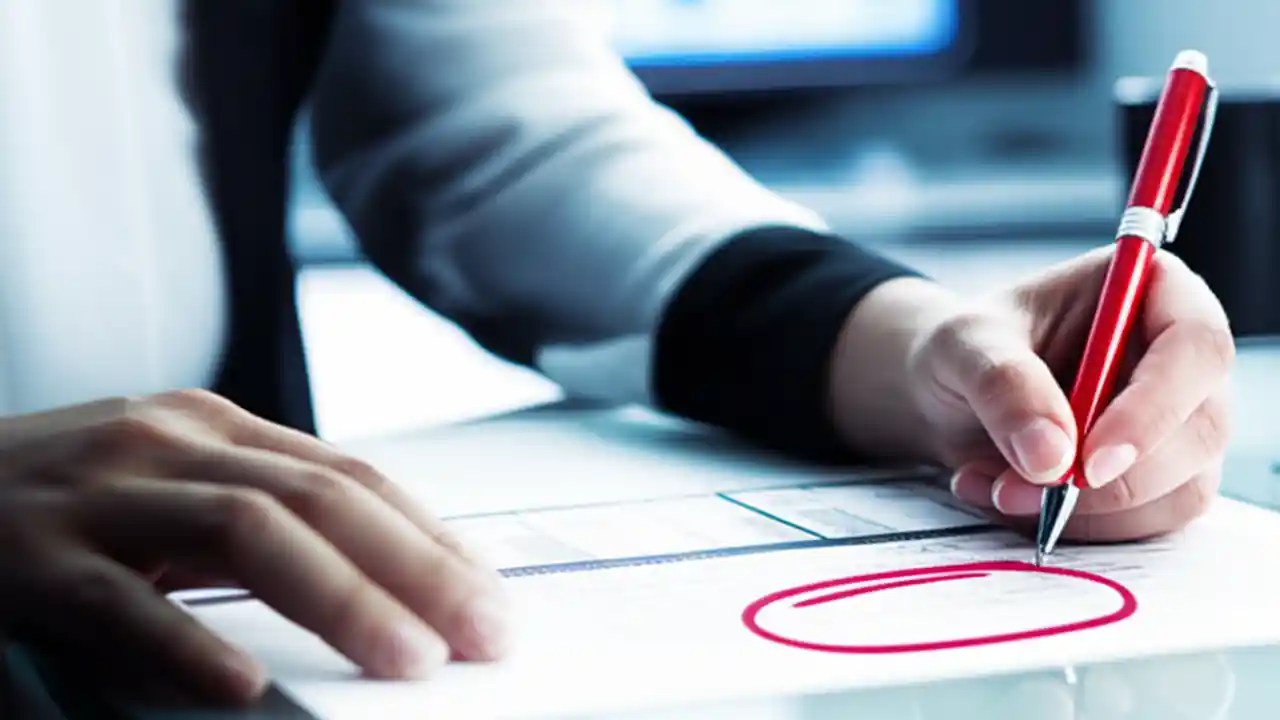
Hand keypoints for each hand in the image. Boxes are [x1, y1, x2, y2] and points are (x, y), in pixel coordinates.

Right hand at [0, 390, 505, 704]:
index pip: (351, 477)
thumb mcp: (171, 490)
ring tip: (408, 661)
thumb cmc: (59, 505)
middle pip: (323, 499)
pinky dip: (186, 643)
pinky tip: (239, 686)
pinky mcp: (29, 556)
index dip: (431, 536)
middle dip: (420, 569)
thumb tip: (380, 579)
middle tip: (487, 633)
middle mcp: (170, 443)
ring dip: (341, 598)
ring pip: (249, 532)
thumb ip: (262, 518)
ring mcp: (100, 493)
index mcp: (215, 429)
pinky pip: (120, 602)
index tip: (491, 593)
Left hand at [831, 249, 1232, 541]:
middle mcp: (1181, 358)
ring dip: (1088, 512)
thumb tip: (1053, 457)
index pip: (1196, 347)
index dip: (1153, 410)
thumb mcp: (962, 346)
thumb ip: (1003, 385)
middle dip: (1110, 480)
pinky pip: (1149, 523)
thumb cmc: (968, 349)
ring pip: (1180, 490)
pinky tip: (1012, 501)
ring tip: (997, 488)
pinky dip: (1079, 527)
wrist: (947, 394)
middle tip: (1020, 489)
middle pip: (1201, 430)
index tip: (1088, 462)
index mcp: (1153, 291)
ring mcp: (1180, 422)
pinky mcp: (1163, 478)